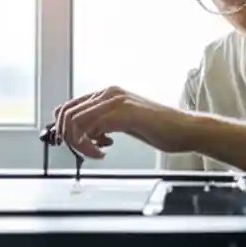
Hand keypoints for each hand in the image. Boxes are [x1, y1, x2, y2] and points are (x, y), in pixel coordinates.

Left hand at [51, 86, 197, 158]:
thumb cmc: (159, 129)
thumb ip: (103, 124)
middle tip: (81, 152)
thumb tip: (82, 135)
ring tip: (95, 154)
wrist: (184, 129)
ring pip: (76, 120)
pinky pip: (92, 128)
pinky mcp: (123, 113)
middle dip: (67, 137)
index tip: (66, 144)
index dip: (61, 127)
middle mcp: (109, 93)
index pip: (69, 106)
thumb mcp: (124, 124)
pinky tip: (104, 152)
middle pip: (67, 113)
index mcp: (108, 93)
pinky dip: (90, 146)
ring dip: (79, 143)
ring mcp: (116, 101)